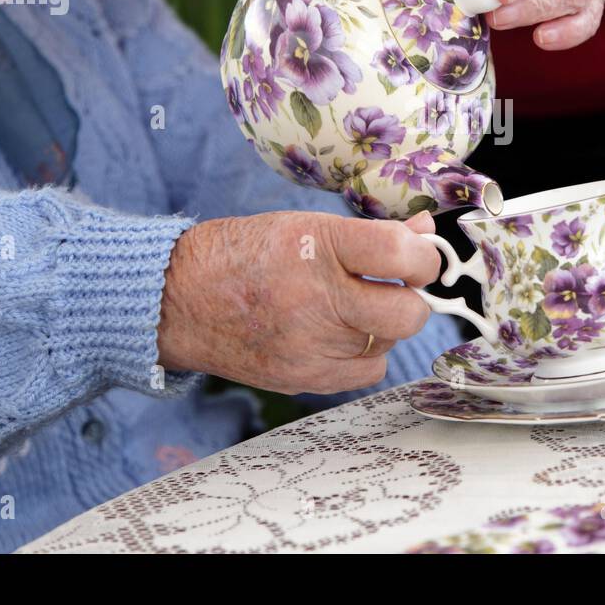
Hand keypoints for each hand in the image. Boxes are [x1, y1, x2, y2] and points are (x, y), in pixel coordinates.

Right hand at [157, 211, 440, 394]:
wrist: (179, 299)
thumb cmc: (245, 254)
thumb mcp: (305, 226)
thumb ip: (371, 234)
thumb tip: (425, 232)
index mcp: (318, 247)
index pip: (402, 254)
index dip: (424, 257)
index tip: (418, 257)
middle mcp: (316, 299)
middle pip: (408, 314)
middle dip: (411, 299)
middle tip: (394, 287)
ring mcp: (309, 346)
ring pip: (389, 344)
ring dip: (382, 325)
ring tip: (349, 307)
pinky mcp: (304, 378)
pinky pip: (367, 371)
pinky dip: (363, 354)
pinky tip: (337, 334)